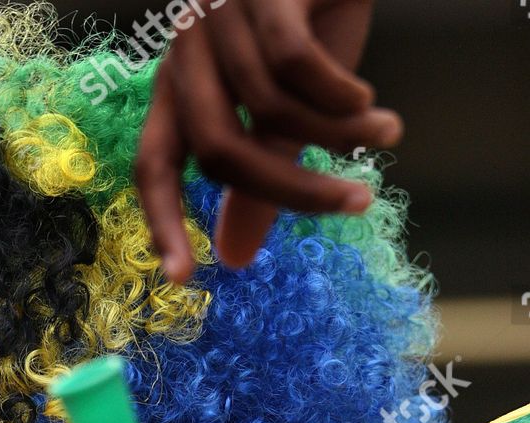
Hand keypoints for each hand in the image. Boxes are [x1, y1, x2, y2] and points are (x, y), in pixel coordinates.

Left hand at [136, 0, 399, 274]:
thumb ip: (261, 172)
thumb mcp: (284, 99)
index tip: (184, 277)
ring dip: (337, 133)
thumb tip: (235, 258)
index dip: (162, 221)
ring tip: (386, 135)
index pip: (154, 163)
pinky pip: (295, 62)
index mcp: (180, 87)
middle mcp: (187, 52)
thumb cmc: (309, 10)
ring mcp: (218, 14)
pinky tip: (369, 99)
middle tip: (356, 205)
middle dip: (288, 192)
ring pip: (265, 108)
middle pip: (218, 150)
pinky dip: (339, 92)